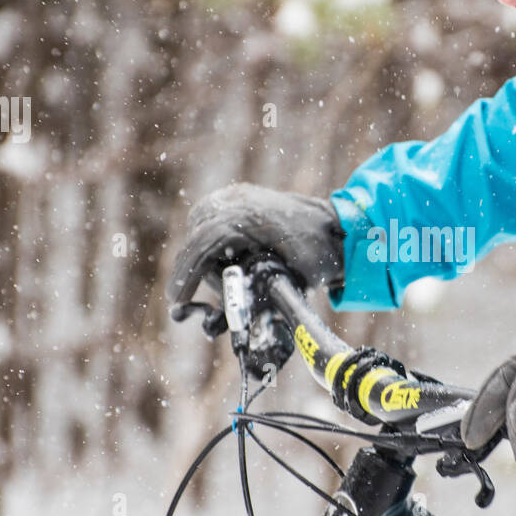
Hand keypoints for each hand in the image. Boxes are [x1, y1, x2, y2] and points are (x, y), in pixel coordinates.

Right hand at [166, 183, 345, 305]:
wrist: (338, 229)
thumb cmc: (318, 258)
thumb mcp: (288, 283)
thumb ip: (255, 298)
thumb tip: (225, 320)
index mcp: (247, 219)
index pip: (202, 246)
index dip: (186, 276)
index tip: (177, 301)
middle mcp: (237, 201)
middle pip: (197, 239)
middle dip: (196, 272)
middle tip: (195, 300)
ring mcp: (236, 195)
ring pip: (200, 230)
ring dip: (205, 259)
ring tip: (225, 282)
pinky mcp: (237, 197)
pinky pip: (211, 221)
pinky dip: (212, 245)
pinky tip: (227, 263)